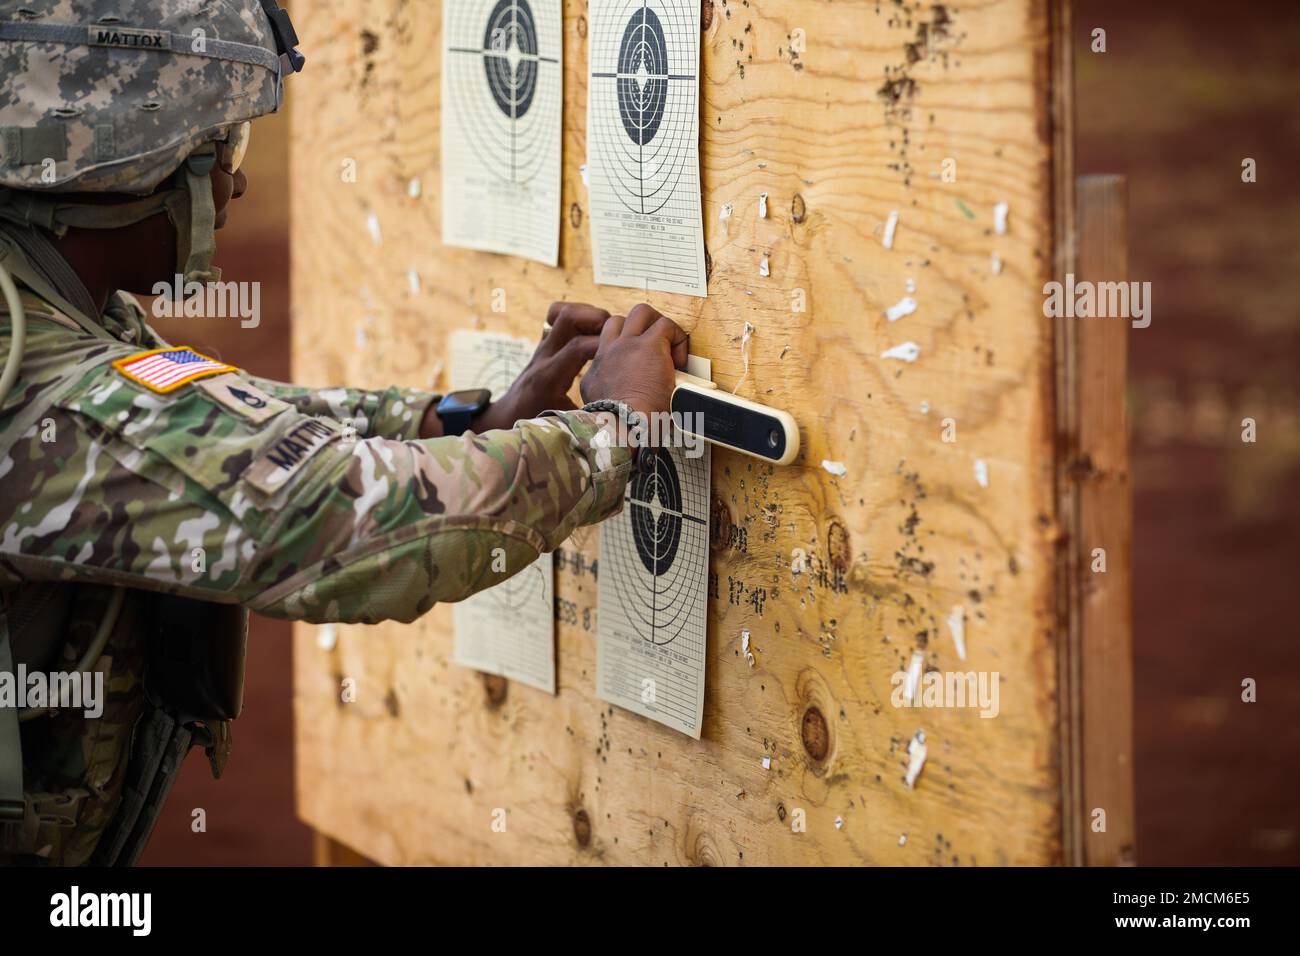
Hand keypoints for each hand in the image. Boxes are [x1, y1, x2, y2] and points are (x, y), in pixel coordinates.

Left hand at [471, 302, 610, 431]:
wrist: (508, 415)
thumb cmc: (536, 423)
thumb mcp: (562, 424)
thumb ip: (585, 419)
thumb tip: (617, 424)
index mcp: (548, 377)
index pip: (577, 347)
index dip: (603, 345)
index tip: (625, 353)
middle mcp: (544, 355)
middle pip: (568, 317)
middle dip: (597, 318)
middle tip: (617, 333)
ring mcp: (542, 345)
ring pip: (561, 310)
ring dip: (588, 313)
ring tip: (608, 329)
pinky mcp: (544, 341)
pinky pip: (558, 316)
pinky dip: (578, 316)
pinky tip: (593, 331)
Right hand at [579, 303, 688, 419]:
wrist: (623, 426)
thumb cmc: (618, 426)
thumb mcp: (600, 408)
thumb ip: (608, 395)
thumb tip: (621, 397)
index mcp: (598, 369)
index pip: (607, 344)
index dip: (624, 347)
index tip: (638, 363)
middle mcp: (609, 352)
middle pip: (619, 321)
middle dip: (639, 328)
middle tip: (655, 347)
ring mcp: (628, 345)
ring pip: (641, 312)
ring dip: (658, 326)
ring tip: (669, 348)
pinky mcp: (650, 345)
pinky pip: (667, 325)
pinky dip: (678, 339)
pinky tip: (680, 361)